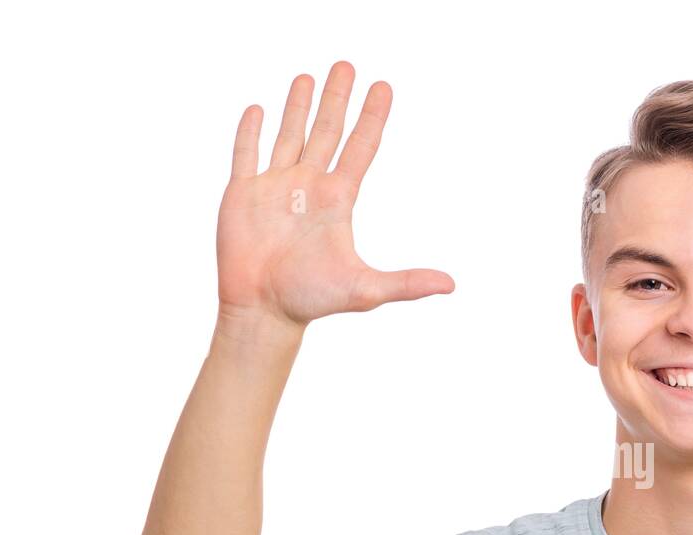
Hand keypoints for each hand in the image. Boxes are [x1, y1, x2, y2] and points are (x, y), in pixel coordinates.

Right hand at [217, 61, 452, 328]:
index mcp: (337, 199)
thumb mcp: (365, 289)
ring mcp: (275, 188)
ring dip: (298, 106)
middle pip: (327, 131)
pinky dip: (250, 133)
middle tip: (347, 65)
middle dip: (337, 98)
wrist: (264, 311)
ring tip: (307, 77)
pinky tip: (258, 110)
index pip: (360, 147)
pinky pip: (246, 155)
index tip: (384, 87)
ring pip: (289, 135)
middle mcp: (308, 187)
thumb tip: (451, 285)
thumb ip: (407, 283)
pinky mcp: (242, 194)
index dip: (372, 117)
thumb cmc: (312, 301)